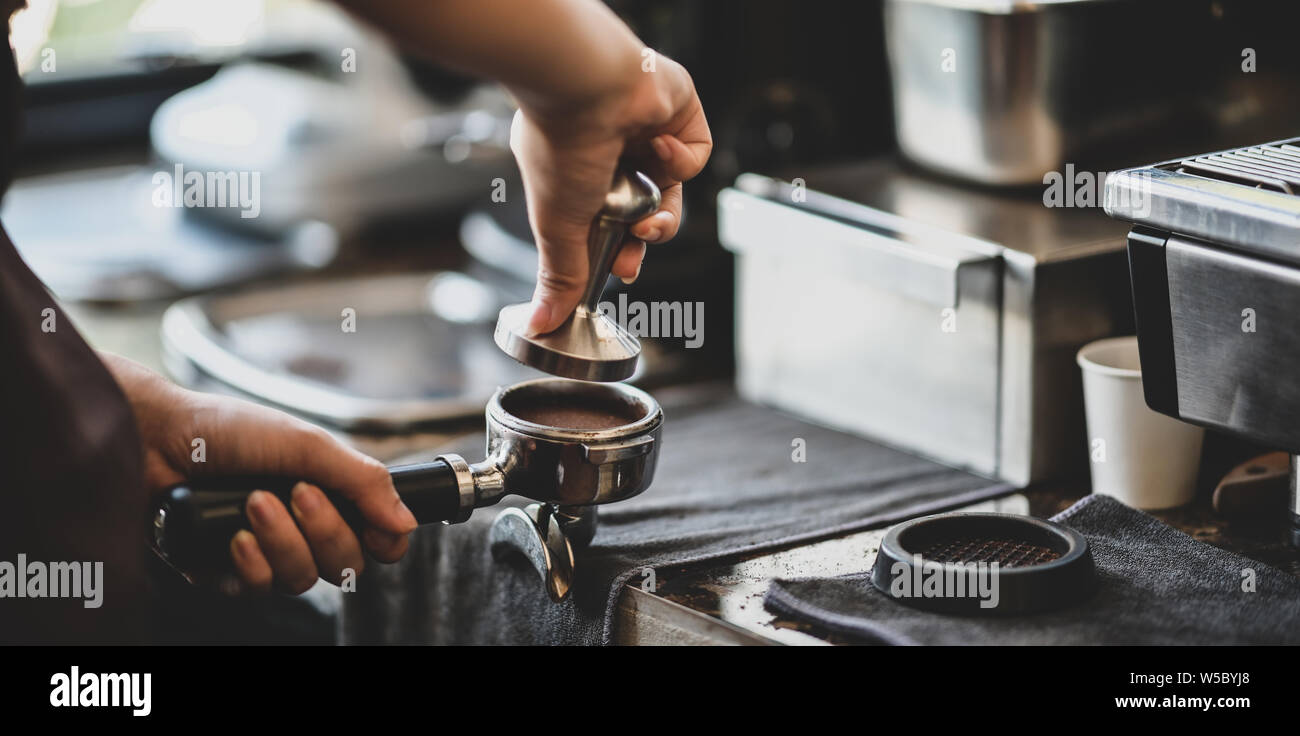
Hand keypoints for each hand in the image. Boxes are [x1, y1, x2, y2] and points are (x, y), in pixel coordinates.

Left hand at [102, 354, 415, 593]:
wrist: (156, 438)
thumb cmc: (228, 431)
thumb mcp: (308, 444)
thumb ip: (362, 480)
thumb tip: (406, 520)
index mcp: (329, 494)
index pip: (375, 537)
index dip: (385, 540)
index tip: (380, 529)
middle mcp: (302, 528)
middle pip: (346, 564)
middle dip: (326, 530)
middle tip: (298, 492)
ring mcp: (266, 552)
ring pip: (303, 579)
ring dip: (284, 541)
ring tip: (255, 503)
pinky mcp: (227, 572)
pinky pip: (259, 589)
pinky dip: (252, 562)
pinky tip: (235, 535)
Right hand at [510, 52, 711, 334]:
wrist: (586, 85)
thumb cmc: (562, 147)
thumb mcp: (558, 226)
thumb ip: (560, 276)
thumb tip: (540, 326)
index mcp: (576, 169)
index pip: (605, 220)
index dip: (619, 249)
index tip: (623, 270)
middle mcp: (612, 148)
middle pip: (644, 210)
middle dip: (645, 239)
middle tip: (637, 253)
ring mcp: (647, 129)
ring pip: (674, 189)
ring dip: (664, 212)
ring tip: (650, 217)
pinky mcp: (680, 112)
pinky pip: (695, 153)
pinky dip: (681, 160)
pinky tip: (657, 147)